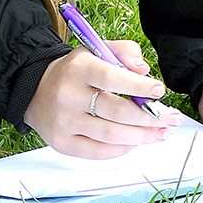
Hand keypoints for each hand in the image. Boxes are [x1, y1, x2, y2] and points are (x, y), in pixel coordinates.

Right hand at [24, 47, 176, 157]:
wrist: (33, 90)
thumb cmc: (73, 71)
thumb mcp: (95, 49)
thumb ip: (123, 51)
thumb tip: (143, 71)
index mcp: (79, 69)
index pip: (113, 78)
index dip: (139, 87)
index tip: (159, 91)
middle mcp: (69, 96)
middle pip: (117, 112)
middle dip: (149, 118)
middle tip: (169, 119)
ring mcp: (64, 123)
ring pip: (112, 135)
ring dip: (141, 137)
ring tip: (159, 133)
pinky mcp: (62, 143)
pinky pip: (98, 152)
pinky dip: (121, 149)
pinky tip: (134, 142)